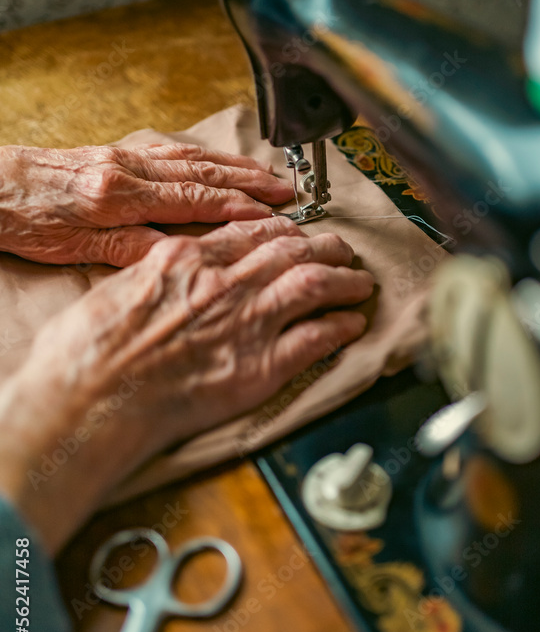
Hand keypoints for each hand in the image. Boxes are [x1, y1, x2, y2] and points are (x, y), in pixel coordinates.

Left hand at [0, 142, 294, 265]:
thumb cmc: (25, 222)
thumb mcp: (76, 249)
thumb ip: (131, 248)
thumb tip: (180, 253)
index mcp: (119, 196)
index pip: (195, 200)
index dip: (238, 207)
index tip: (272, 214)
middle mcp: (127, 170)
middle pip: (202, 173)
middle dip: (250, 181)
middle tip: (287, 190)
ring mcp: (123, 157)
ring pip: (191, 158)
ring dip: (233, 165)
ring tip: (267, 173)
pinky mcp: (115, 153)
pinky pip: (170, 151)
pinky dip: (203, 155)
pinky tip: (217, 160)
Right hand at [0, 216, 373, 552]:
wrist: (89, 399)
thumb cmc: (86, 352)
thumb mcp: (117, 288)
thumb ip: (155, 273)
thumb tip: (166, 273)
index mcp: (187, 258)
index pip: (253, 232)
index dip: (286, 231)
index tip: (298, 235)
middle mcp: (224, 282)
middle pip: (293, 250)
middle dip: (326, 247)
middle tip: (341, 251)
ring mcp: (246, 322)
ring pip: (315, 284)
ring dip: (345, 281)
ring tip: (360, 283)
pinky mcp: (260, 367)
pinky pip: (317, 338)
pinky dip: (340, 328)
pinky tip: (352, 325)